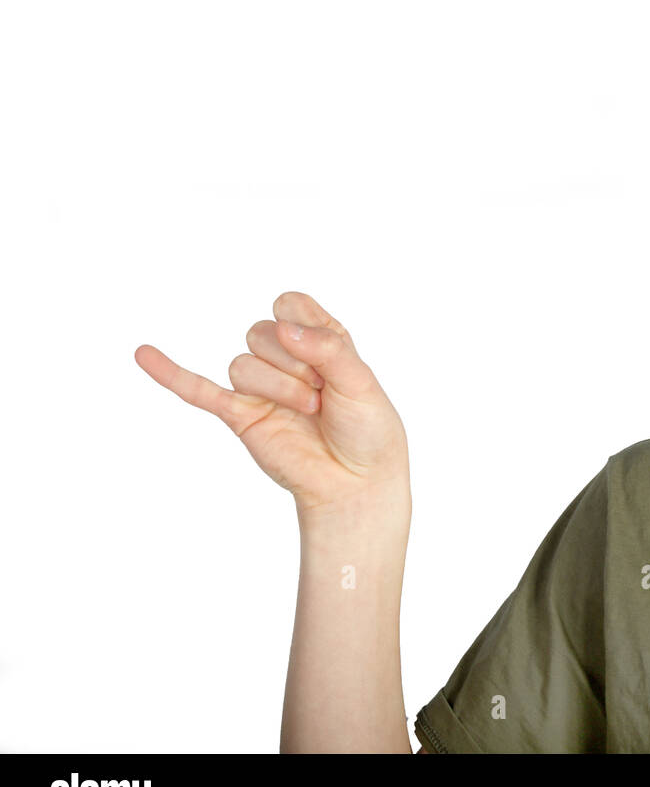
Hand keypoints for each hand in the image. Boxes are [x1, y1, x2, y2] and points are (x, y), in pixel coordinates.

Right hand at [135, 291, 410, 516]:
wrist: (357, 481)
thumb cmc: (368, 429)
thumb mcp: (360, 380)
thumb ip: (327, 348)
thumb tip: (283, 327)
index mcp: (316, 340)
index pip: (289, 306)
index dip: (305, 326)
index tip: (331, 354)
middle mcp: (284, 359)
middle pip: (260, 333)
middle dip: (293, 363)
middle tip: (322, 394)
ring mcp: (260, 389)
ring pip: (241, 365)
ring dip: (276, 386)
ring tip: (308, 410)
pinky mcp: (241, 417)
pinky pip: (198, 392)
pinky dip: (170, 374)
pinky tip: (144, 354)